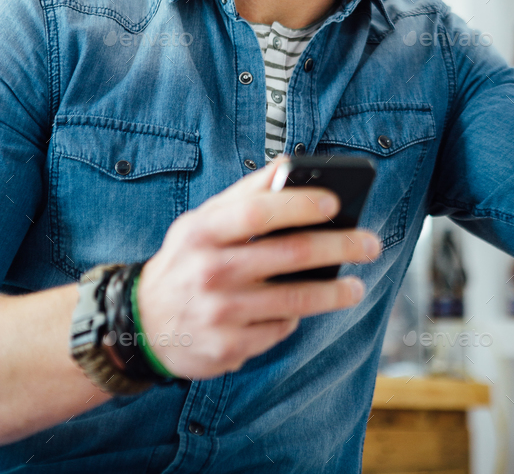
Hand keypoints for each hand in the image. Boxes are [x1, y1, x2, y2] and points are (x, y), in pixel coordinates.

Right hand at [136, 158, 379, 379]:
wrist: (143, 322)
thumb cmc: (187, 258)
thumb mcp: (202, 219)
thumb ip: (246, 193)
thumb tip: (293, 165)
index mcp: (203, 231)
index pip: (256, 212)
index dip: (298, 205)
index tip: (335, 201)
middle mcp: (210, 271)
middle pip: (288, 255)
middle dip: (339, 247)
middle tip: (370, 244)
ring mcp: (219, 313)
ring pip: (294, 301)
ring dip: (334, 292)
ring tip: (356, 286)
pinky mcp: (228, 349)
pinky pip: (279, 330)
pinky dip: (296, 318)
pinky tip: (303, 310)